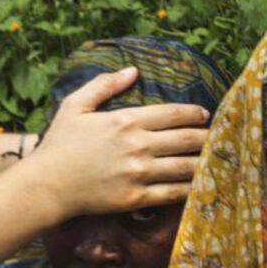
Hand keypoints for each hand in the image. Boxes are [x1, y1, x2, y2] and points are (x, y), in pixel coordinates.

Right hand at [23, 67, 209, 219]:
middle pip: (188, 139)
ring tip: (217, 159)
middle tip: (219, 137)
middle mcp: (138, 145)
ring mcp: (139, 173)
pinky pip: (173, 193)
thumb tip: (133, 70)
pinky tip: (201, 185)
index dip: (196, 113)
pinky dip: (192, 188)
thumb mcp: (75, 105)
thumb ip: (104, 85)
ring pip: (186, 166)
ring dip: (205, 161)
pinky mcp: (136, 197)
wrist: (47, 185)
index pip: (174, 113)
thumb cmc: (59, 144)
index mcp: (126, 120)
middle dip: (208, 137)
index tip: (205, 115)